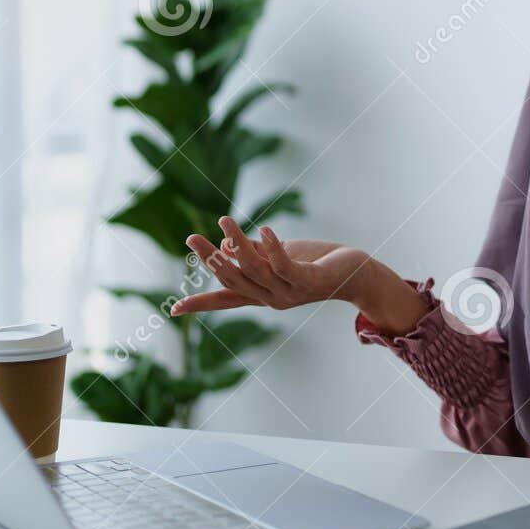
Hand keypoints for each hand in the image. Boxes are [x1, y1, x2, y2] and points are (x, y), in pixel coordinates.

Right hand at [172, 218, 377, 315]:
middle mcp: (272, 298)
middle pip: (233, 279)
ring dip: (238, 243)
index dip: (201, 303)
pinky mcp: (308, 281)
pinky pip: (284, 266)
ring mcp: (290, 292)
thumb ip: (255, 252)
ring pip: (255, 269)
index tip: (173, 309)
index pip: (226, 300)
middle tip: (190, 237)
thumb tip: (227, 243)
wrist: (356, 273)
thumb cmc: (316, 263)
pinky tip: (266, 230)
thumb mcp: (280, 255)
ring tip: (224, 219)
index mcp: (262, 294)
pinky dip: (273, 248)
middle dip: (210, 259)